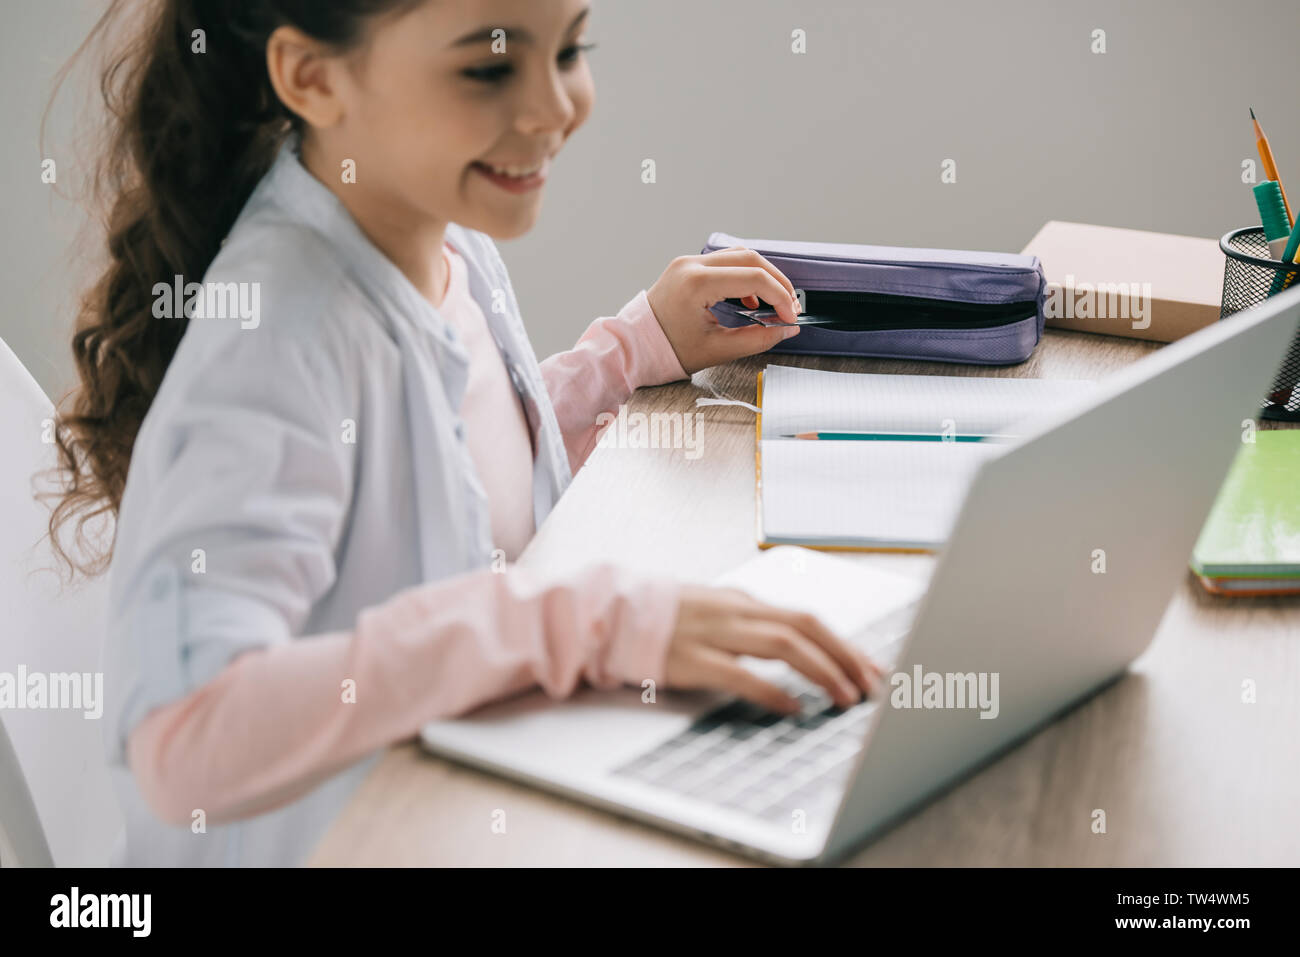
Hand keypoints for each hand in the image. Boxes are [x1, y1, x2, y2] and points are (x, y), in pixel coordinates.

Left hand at [646, 247, 803, 374]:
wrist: (635, 347)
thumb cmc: (669, 350)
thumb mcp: (718, 350)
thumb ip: (758, 339)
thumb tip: (787, 329)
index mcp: (697, 283)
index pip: (754, 279)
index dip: (780, 297)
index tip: (790, 317)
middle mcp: (691, 265)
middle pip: (750, 259)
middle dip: (777, 282)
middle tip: (790, 306)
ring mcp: (687, 262)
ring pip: (738, 256)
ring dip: (762, 276)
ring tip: (774, 303)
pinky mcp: (687, 267)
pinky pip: (723, 263)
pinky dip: (743, 276)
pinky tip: (750, 299)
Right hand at [663, 585, 885, 713]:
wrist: (612, 614)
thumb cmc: (668, 618)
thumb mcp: (718, 612)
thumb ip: (754, 624)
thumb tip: (799, 643)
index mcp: (746, 603)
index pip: (809, 620)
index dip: (846, 646)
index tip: (874, 670)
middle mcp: (737, 613)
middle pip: (806, 627)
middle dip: (845, 657)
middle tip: (872, 687)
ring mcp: (715, 633)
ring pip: (784, 644)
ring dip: (822, 671)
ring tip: (845, 697)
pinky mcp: (693, 658)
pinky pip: (741, 673)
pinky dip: (772, 690)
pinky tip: (792, 707)